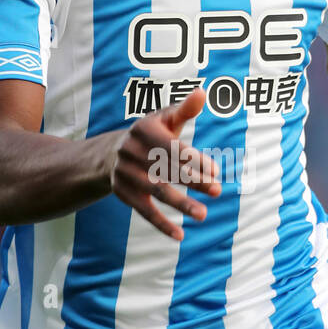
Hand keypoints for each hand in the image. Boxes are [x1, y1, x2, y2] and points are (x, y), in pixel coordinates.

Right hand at [104, 87, 221, 240]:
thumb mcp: (164, 120)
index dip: (195, 159)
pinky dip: (162, 224)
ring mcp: (126, 174)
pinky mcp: (123, 194)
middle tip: (216, 190)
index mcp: (144, 129)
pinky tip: (180, 235)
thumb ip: (184, 110)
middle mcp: (131, 151)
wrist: (111, 154)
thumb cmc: (150, 135)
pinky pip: (144, 211)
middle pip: (167, 169)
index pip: (174, 147)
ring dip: (180, 204)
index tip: (215, 171)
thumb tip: (203, 93)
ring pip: (157, 191)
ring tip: (203, 215)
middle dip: (193, 180)